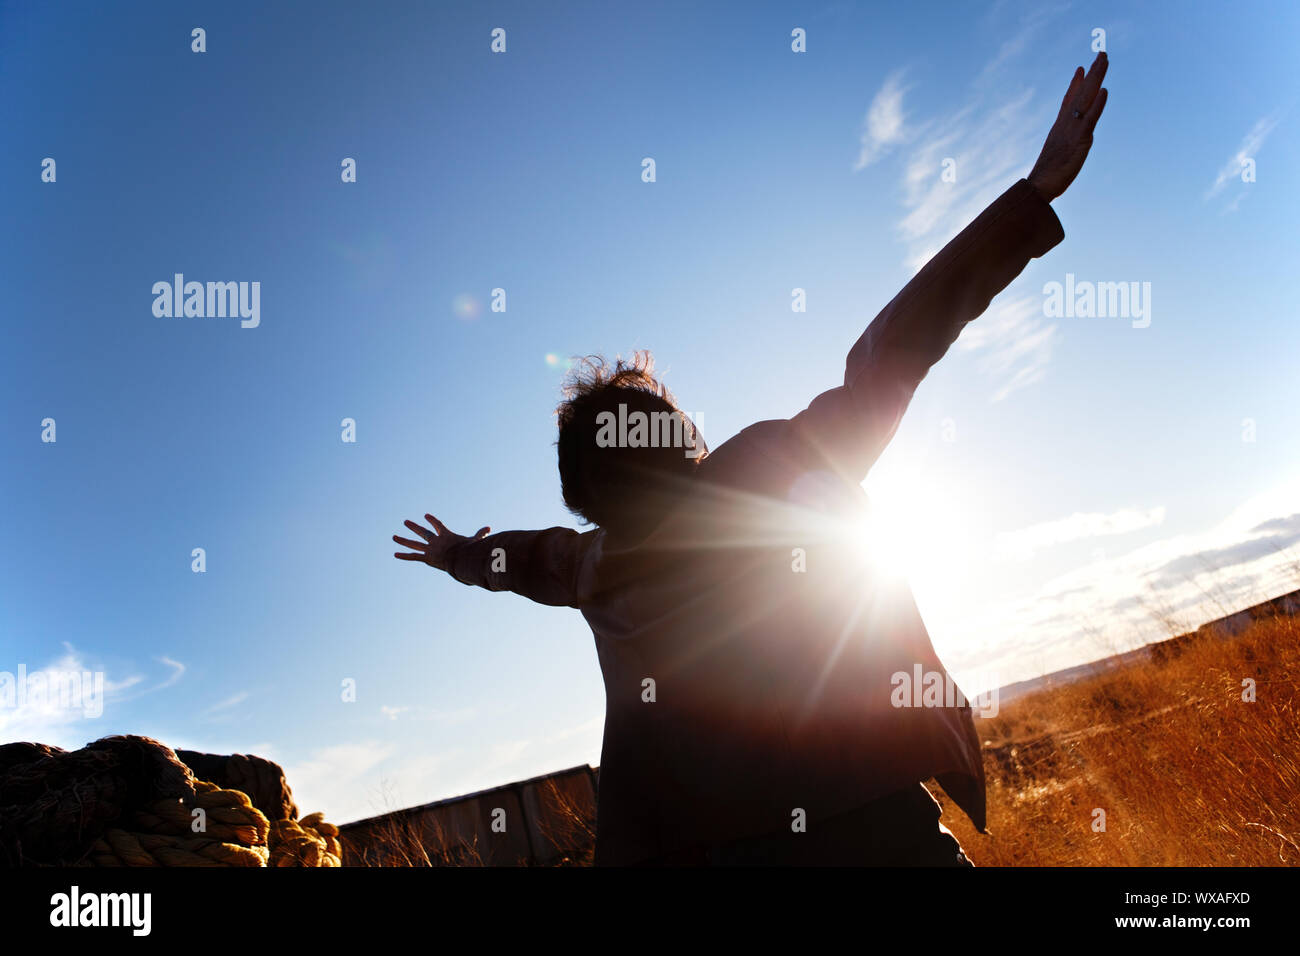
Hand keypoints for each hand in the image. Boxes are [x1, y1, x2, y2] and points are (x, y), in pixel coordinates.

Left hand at [393, 514, 489, 569]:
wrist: (461, 558)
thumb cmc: (469, 550)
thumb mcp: (474, 541)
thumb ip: (480, 535)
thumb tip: (489, 528)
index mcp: (446, 535)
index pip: (438, 525)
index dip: (432, 521)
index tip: (426, 516)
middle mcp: (435, 541)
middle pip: (422, 532)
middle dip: (413, 527)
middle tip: (405, 522)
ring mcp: (429, 549)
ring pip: (413, 543)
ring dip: (403, 539)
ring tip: (393, 536)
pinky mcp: (426, 558)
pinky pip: (413, 556)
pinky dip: (404, 555)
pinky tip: (394, 554)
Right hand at [1028, 51, 1108, 202]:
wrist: (1039, 187)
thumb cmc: (1045, 178)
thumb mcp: (1054, 157)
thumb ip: (1060, 148)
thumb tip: (1061, 146)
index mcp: (1060, 128)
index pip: (1069, 101)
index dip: (1076, 84)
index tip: (1081, 68)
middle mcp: (1066, 124)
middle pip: (1081, 93)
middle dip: (1092, 73)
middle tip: (1101, 54)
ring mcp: (1072, 130)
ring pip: (1087, 99)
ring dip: (1096, 78)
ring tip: (1104, 60)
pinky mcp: (1079, 140)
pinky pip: (1090, 119)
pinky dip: (1097, 104)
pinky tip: (1104, 90)